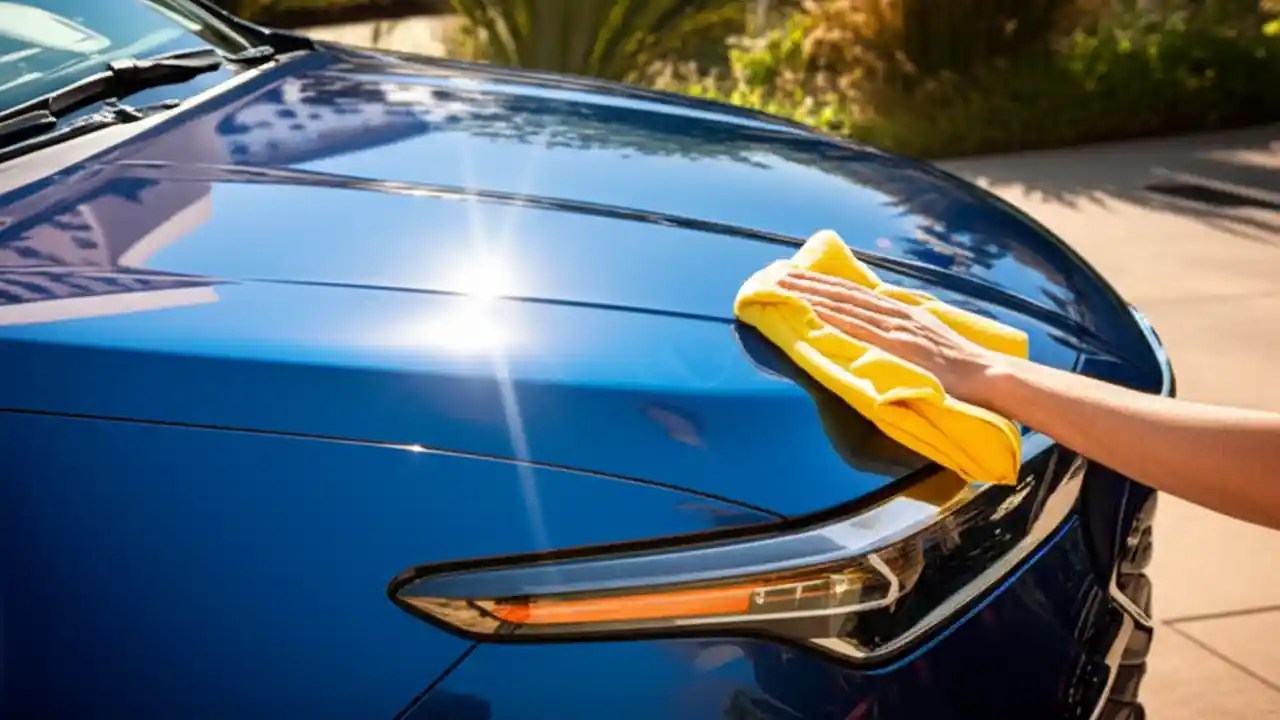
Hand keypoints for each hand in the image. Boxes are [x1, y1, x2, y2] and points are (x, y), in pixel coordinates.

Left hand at [777, 270, 1006, 404]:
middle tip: (778, 274)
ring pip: (846, 305)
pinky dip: (834, 317)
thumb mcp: (928, 341)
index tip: (800, 275)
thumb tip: (882, 336)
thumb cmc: (960, 366)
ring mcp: (896, 328)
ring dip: (813, 295)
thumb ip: (905, 335)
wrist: (985, 375)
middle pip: (844, 293)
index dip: (826, 283)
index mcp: (903, 312)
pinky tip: (813, 311)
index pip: (856, 292)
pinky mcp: (897, 346)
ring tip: (785, 287)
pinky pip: (859, 329)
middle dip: (810, 282)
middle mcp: (896, 314)